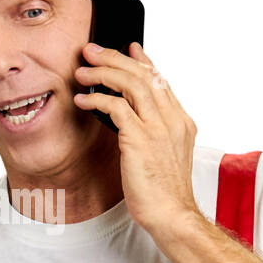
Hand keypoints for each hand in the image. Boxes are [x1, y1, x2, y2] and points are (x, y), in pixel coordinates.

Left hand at [72, 41, 199, 240]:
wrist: (172, 215)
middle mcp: (172, 120)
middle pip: (144, 75)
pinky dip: (97, 99)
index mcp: (181, 122)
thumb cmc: (164, 192)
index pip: (161, 80)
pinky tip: (82, 100)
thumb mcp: (164, 156)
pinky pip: (116, 107)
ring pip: (131, 84)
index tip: (129, 47)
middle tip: (91, 50)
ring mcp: (158, 128)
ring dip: (103, 73)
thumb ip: (153, 132)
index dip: (144, 61)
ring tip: (81, 71)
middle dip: (115, 57)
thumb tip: (130, 118)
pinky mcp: (140, 140)